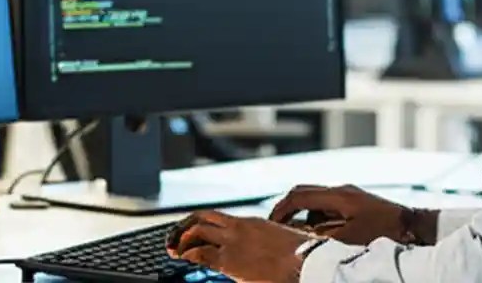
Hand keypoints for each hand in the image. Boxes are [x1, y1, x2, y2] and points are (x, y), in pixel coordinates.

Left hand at [167, 210, 311, 282]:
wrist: (308, 264)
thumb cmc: (302, 257)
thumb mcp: (282, 245)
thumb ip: (267, 245)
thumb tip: (265, 256)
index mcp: (251, 223)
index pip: (217, 218)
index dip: (199, 223)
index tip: (191, 231)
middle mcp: (239, 227)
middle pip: (202, 217)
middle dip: (183, 226)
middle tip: (173, 238)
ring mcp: (233, 242)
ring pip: (197, 230)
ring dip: (180, 239)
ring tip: (173, 249)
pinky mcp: (230, 261)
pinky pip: (200, 254)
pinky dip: (188, 254)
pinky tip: (183, 259)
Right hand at [269, 185, 435, 245]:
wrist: (414, 227)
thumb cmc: (385, 233)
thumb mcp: (349, 239)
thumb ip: (321, 237)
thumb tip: (298, 239)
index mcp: (338, 196)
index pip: (298, 195)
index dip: (280, 209)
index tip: (269, 222)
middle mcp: (342, 191)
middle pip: (304, 193)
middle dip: (288, 209)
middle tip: (276, 225)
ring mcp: (350, 196)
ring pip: (316, 201)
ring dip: (305, 215)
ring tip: (299, 235)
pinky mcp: (356, 203)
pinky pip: (329, 207)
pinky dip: (319, 219)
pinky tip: (322, 235)